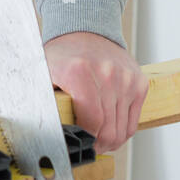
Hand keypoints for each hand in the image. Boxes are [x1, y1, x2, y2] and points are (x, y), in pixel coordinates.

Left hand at [44, 31, 148, 153]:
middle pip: (108, 129)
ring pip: (122, 130)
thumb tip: (40, 133)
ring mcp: (125, 78)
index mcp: (79, 72)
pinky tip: (110, 128)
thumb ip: (41, 100)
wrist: (86, 30)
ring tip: (98, 140)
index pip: (92, 121)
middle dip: (98, 146)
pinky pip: (133, 121)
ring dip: (110, 141)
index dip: (87, 140)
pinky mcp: (138, 82)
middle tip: (89, 148)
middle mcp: (106, 73)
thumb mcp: (44, 73)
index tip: (80, 146)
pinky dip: (122, 130)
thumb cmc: (63, 56)